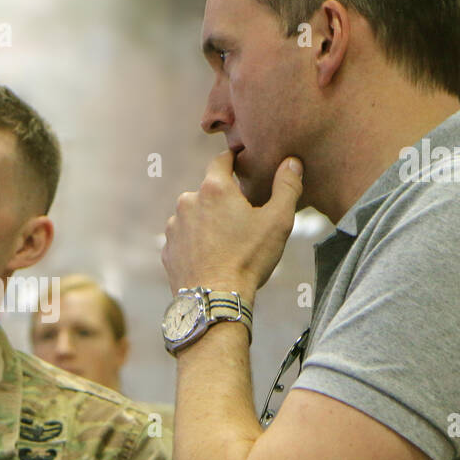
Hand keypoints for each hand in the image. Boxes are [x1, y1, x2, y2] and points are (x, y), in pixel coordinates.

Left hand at [162, 150, 302, 294]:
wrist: (214, 299)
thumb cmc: (248, 259)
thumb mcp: (278, 221)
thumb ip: (287, 186)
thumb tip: (291, 162)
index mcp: (214, 189)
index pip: (222, 161)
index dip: (233, 160)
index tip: (241, 163)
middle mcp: (188, 201)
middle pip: (208, 191)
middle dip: (223, 200)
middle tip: (242, 218)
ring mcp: (174, 226)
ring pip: (194, 215)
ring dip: (208, 222)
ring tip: (227, 243)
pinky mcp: (168, 249)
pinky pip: (184, 239)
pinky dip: (195, 243)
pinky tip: (211, 258)